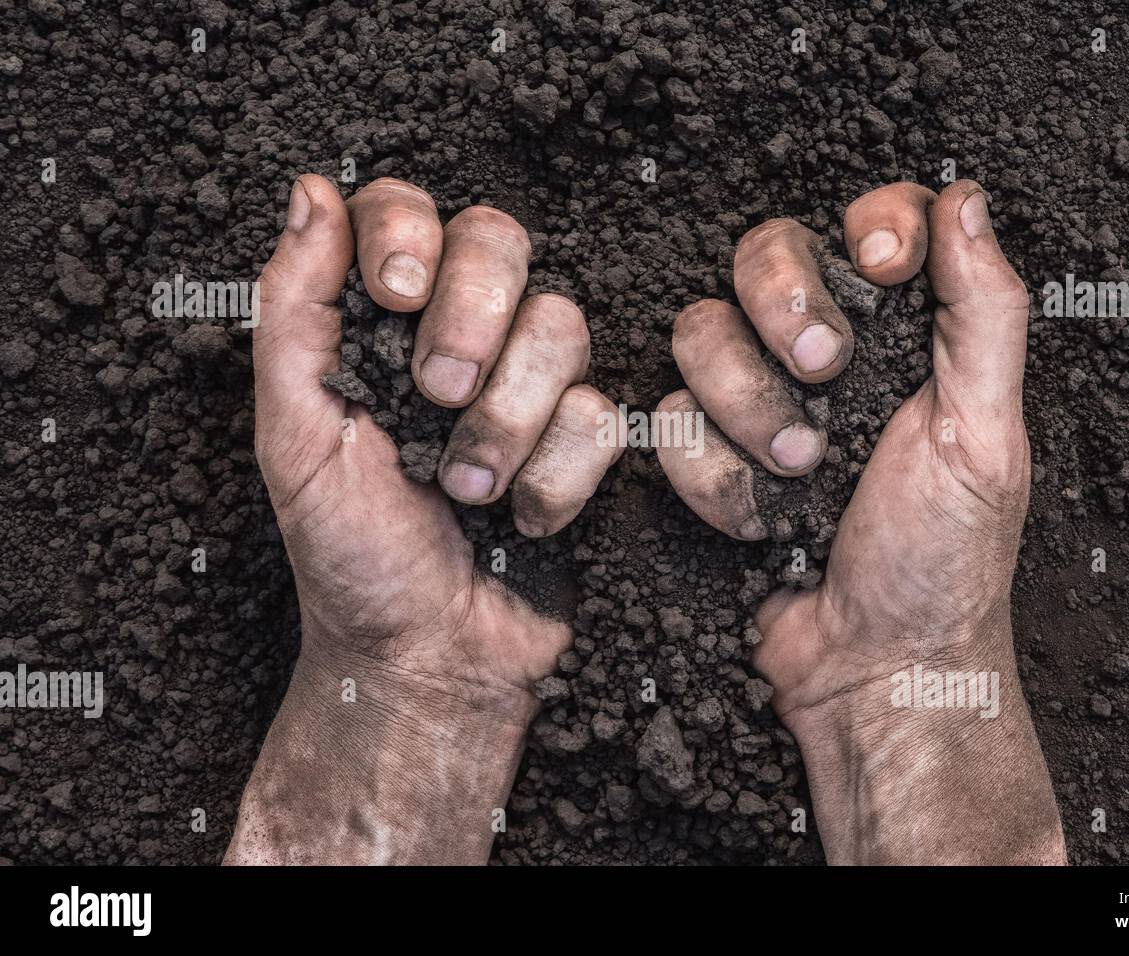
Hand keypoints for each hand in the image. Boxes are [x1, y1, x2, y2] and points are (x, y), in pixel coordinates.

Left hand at [226, 175, 620, 863]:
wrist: (430, 654)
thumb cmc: (351, 554)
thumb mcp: (293, 435)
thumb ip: (296, 313)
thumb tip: (311, 190)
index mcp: (382, 324)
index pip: (409, 211)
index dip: (411, 235)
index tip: (394, 297)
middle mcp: (463, 335)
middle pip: (502, 240)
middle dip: (473, 318)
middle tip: (434, 396)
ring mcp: (531, 385)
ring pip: (562, 326)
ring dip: (508, 421)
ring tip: (467, 490)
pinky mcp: (587, 440)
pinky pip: (601, 415)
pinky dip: (554, 479)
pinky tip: (521, 522)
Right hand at [658, 180, 1064, 863]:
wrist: (870, 665)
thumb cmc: (943, 563)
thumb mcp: (987, 434)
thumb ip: (985, 313)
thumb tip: (967, 200)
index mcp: (906, 337)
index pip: (871, 221)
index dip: (867, 223)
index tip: (881, 266)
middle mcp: (827, 356)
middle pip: (761, 253)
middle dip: (780, 303)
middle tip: (824, 368)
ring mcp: (759, 401)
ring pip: (699, 333)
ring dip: (748, 407)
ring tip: (802, 471)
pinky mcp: (708, 455)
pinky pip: (673, 422)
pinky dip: (719, 478)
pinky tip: (765, 519)